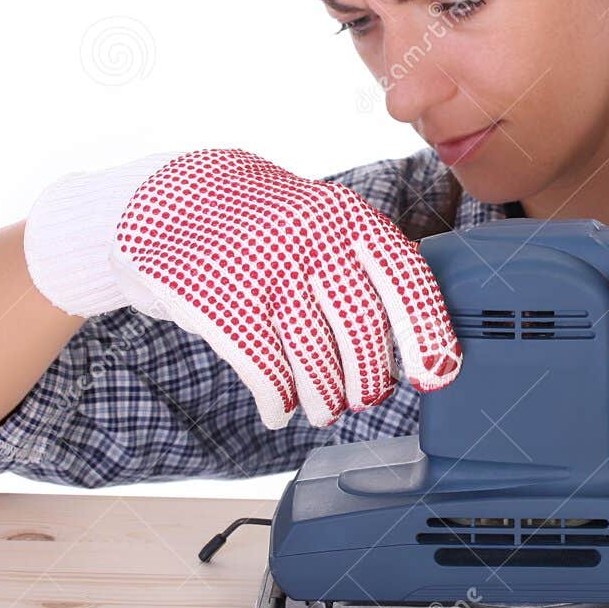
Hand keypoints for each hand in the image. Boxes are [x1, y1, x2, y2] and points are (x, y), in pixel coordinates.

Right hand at [25, 148, 461, 428]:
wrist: (173, 197)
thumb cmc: (267, 227)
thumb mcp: (324, 223)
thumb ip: (367, 268)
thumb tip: (419, 345)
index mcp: (348, 218)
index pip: (406, 282)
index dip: (427, 336)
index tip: (435, 379)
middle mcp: (311, 238)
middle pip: (362, 330)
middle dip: (369, 378)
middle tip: (365, 398)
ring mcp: (265, 268)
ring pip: (314, 358)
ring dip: (325, 397)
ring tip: (325, 409)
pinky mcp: (219, 300)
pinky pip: (264, 369)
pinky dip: (278, 400)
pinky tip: (279, 410)